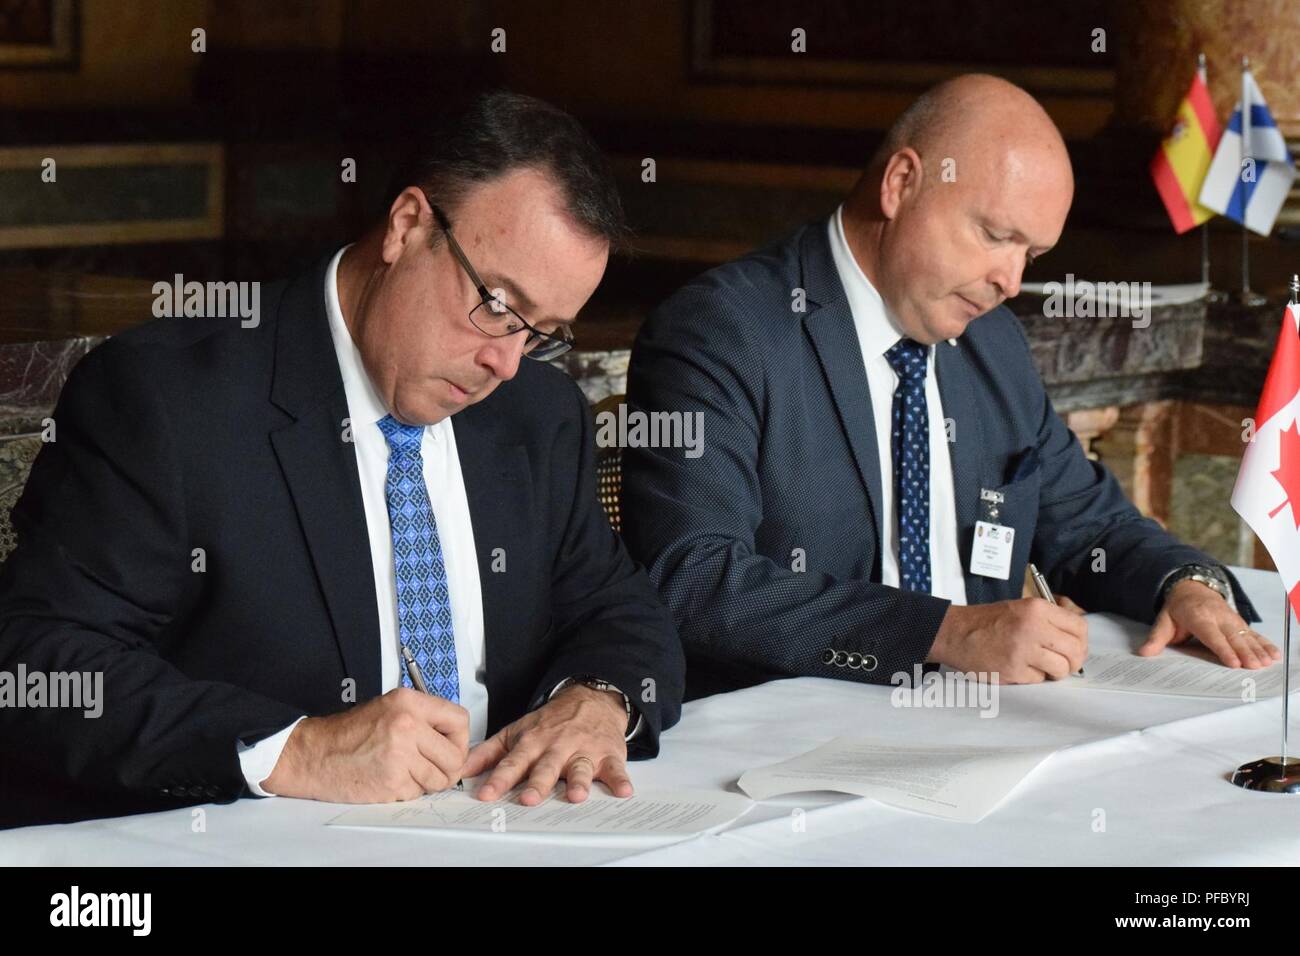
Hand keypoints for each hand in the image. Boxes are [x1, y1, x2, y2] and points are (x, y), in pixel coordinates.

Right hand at [261, 688, 468, 801]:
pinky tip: (389, 779)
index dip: (460, 739)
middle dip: (448, 768)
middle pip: (455, 756)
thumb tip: (456, 739)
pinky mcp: (391, 781)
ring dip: (427, 782)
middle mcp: (407, 725)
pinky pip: (418, 793)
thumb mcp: (390, 708)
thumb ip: (424, 718)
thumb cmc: (350, 734)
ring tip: (406, 772)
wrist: (314, 754)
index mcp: (409, 702)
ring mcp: (399, 754)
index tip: (450, 747)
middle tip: (432, 768)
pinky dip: (407, 791)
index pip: (460, 720)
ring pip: (440, 779)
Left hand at [463, 683, 630, 804]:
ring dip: (578, 781)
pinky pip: (615, 768)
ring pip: (579, 768)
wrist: (591, 698)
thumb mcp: (516, 731)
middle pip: (546, 767)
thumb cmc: (551, 722)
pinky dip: (620, 779)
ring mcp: (583, 750)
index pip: (513, 763)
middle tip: (529, 799)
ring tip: (575, 795)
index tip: (486, 794)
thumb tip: (461, 770)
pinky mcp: (607, 754)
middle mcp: (557, 747)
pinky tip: (623, 791)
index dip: (499, 779)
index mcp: (532, 743)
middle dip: (538, 783)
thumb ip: (489, 752)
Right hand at [927, 597, 1087, 681]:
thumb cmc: (987, 621)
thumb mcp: (1021, 607)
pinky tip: (1020, 668)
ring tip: (1042, 667)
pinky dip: (1032, 677)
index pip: (1079, 627)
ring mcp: (1023, 650)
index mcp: (1037, 609)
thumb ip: (1049, 618)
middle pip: (1075, 650)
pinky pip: (1039, 680)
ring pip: (1061, 668)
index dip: (1081, 641)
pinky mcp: (1013, 670)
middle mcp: (1033, 627)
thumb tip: (1078, 635)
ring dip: (1055, 672)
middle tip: (1064, 663)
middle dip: (1074, 661)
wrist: (956, 633)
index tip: (1075, 647)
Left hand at [1140, 578, 1280, 667]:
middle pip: (1233, 637)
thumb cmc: (1177, 609)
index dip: (1223, 648)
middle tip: (1254, 667)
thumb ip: (1156, 638)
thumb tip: (1144, 653)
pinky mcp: (1239, 622)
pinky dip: (1264, 643)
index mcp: (1198, 616)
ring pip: (1246, 635)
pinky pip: (1253, 633)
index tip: (1233, 663)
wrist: (1191, 588)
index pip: (1211, 634)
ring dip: (1258, 649)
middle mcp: (1218, 616)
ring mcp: (1231, 618)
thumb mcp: (1163, 620)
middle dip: (1245, 652)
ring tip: (1267, 663)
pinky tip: (1274, 654)